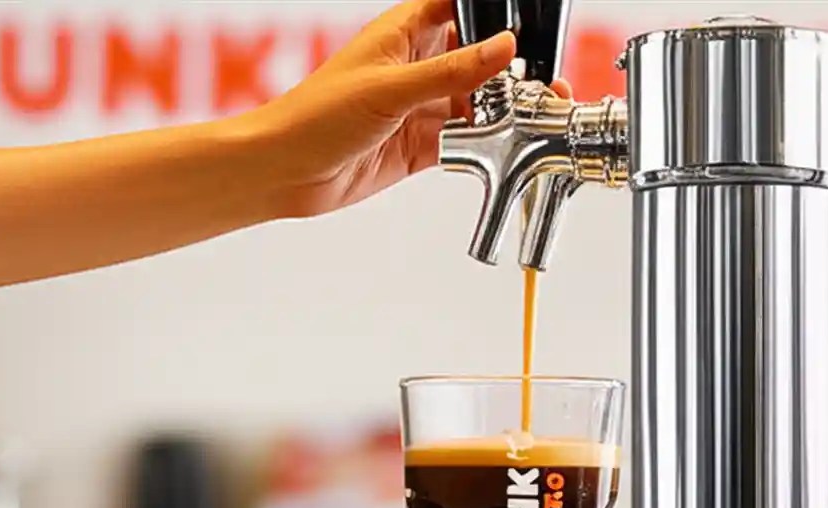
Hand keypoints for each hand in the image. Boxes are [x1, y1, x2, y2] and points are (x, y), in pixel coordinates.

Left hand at [239, 0, 570, 218]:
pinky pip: (464, 141)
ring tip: (534, 117)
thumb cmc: (316, 116)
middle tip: (543, 84)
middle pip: (477, 60)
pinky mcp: (420, 145)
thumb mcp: (392, 88)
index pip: (459, 7)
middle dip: (509, 72)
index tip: (527, 26)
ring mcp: (419, 107)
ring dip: (502, 112)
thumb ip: (453, 70)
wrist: (285, 172)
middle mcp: (415, 67)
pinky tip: (504, 146)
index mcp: (404, 33)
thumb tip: (504, 47)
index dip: (492, 14)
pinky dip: (484, 145)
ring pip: (475, 103)